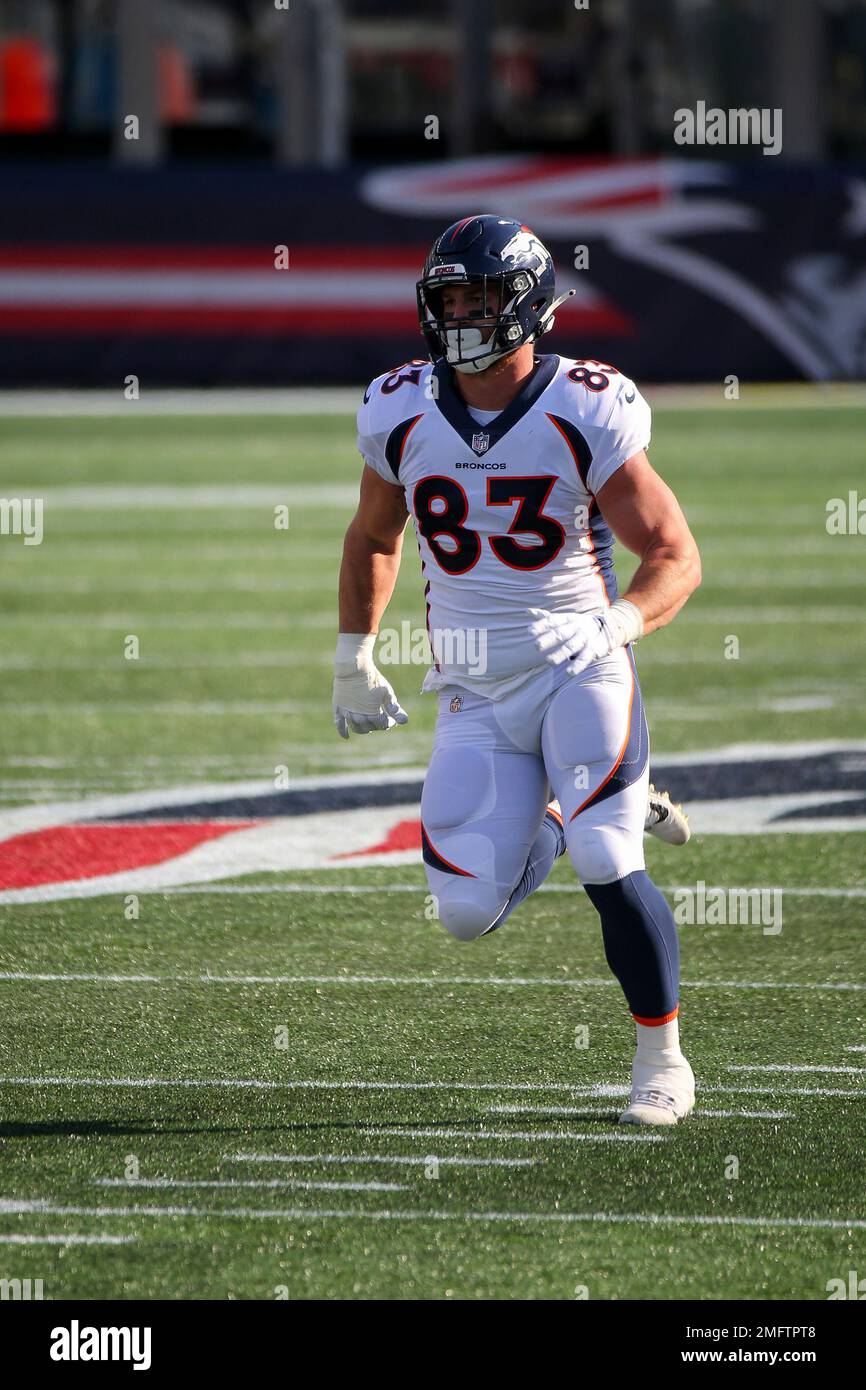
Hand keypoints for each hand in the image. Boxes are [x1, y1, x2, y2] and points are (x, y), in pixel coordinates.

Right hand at [333, 633, 408, 738]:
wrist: (353, 667)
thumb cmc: (373, 679)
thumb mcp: (386, 692)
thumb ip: (394, 709)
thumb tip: (404, 722)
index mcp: (373, 713)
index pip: (382, 725)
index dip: (388, 723)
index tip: (391, 718)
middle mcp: (359, 716)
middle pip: (370, 728)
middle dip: (377, 725)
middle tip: (380, 719)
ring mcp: (348, 713)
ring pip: (356, 728)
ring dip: (364, 728)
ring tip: (368, 724)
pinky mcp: (339, 708)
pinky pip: (339, 724)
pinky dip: (343, 732)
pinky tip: (347, 737)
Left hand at [528, 599, 642, 676]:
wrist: (608, 627)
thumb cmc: (578, 624)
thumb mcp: (564, 619)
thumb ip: (546, 617)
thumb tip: (527, 611)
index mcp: (568, 619)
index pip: (553, 621)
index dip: (541, 626)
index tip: (529, 631)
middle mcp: (576, 627)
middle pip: (561, 633)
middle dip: (549, 639)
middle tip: (536, 646)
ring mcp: (585, 638)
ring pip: (572, 647)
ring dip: (560, 654)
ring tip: (549, 661)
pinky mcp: (594, 650)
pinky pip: (585, 658)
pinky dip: (577, 666)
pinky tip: (568, 673)